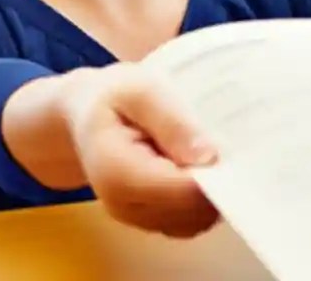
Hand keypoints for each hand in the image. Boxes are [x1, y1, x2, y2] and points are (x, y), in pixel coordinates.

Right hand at [58, 63, 220, 236]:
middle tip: (220, 142)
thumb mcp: (140, 90)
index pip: (181, 192)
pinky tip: (198, 166)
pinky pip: (192, 220)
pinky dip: (204, 198)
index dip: (214, 174)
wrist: (84, 116)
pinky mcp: (152, 219)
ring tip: (205, 150)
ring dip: (212, 190)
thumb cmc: (113, 97)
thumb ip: (172, 121)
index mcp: (118, 173)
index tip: (227, 145)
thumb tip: (209, 157)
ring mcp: (138, 217)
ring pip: (196, 220)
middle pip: (192, 211)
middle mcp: (125, 206)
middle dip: (216, 182)